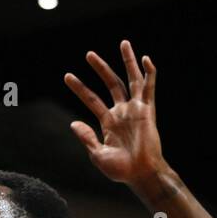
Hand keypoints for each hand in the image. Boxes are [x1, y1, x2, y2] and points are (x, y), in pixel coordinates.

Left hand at [64, 40, 165, 184]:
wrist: (141, 174)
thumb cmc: (120, 169)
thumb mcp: (97, 155)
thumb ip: (86, 138)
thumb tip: (73, 123)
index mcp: (108, 122)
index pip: (91, 99)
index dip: (79, 87)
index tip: (67, 76)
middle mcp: (122, 112)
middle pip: (110, 83)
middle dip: (100, 68)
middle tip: (89, 54)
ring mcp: (135, 109)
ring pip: (131, 80)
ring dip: (128, 62)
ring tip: (123, 43)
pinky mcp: (148, 111)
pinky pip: (149, 89)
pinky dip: (149, 73)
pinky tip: (146, 59)